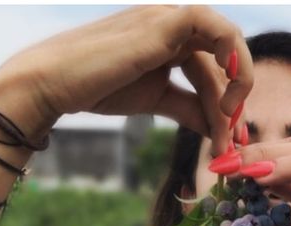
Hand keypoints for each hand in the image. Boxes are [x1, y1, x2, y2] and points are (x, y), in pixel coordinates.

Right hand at [0, 6, 251, 152]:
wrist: (52, 84)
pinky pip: (215, 26)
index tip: (229, 141)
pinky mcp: (163, 22)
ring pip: (227, 42)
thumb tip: (219, 130)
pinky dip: (232, 54)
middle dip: (234, 102)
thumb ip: (189, 108)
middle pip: (224, 60)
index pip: (214, 70)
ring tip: (227, 122)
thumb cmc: (97, 88)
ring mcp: (168, 19)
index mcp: (170, 40)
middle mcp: (173, 25)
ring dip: (238, 84)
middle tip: (232, 140)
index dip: (227, 105)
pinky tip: (229, 91)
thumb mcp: (156, 100)